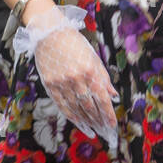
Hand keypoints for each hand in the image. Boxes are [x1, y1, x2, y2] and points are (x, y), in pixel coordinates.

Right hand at [26, 6, 118, 141]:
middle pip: (89, 106)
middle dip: (98, 120)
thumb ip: (103, 77)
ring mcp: (62, 83)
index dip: (108, 114)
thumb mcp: (93, 57)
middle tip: (104, 130)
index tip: (112, 124)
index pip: (102, 98)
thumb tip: (113, 96)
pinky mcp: (50, 85)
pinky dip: (71, 116)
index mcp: (90, 70)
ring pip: (76, 108)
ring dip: (86, 121)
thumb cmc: (74, 43)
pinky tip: (78, 122)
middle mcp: (76, 79)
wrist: (49, 33)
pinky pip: (62, 105)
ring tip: (93, 130)